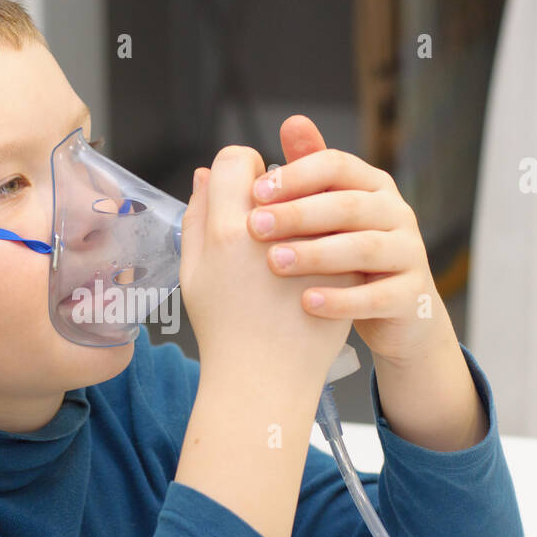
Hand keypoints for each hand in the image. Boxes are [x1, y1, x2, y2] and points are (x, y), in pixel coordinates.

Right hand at [181, 145, 360, 383]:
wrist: (264, 378)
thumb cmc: (223, 328)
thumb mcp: (192, 273)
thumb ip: (196, 219)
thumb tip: (204, 174)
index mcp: (225, 230)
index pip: (235, 158)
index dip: (238, 169)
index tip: (243, 192)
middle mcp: (269, 233)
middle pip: (277, 172)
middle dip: (274, 185)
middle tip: (270, 215)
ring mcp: (312, 249)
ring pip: (314, 196)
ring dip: (304, 207)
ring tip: (293, 238)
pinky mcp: (344, 266)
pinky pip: (338, 229)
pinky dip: (328, 236)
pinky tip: (314, 263)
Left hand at [245, 114, 452, 367]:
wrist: (398, 313)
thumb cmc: (350, 256)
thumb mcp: (331, 212)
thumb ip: (311, 173)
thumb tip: (292, 122)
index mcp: (372, 186)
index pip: (336, 165)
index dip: (296, 175)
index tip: (254, 192)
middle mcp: (396, 212)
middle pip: (348, 205)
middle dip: (298, 214)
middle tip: (254, 227)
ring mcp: (409, 253)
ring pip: (364, 248)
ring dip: (316, 254)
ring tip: (274, 263)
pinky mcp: (413, 296)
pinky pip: (378, 296)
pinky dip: (342, 300)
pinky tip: (306, 303)